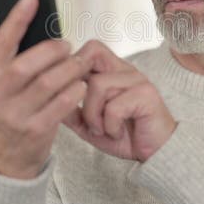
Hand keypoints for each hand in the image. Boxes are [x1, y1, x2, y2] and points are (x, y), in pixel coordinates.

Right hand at [0, 0, 92, 178]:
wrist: (4, 160)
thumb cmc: (3, 113)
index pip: (1, 42)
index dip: (17, 18)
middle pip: (29, 63)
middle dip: (53, 50)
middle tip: (67, 45)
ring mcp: (15, 114)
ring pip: (50, 83)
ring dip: (70, 69)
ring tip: (79, 63)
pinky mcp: (36, 130)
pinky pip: (63, 104)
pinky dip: (75, 91)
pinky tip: (81, 85)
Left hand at [62, 40, 176, 162]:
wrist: (156, 153)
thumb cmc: (126, 136)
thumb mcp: (91, 125)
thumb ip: (72, 112)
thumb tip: (47, 100)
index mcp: (113, 73)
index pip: (89, 49)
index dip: (71, 64)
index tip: (63, 89)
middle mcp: (125, 70)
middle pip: (93, 51)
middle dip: (78, 77)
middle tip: (77, 104)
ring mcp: (137, 80)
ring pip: (97, 85)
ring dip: (92, 114)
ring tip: (101, 129)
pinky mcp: (146, 95)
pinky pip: (114, 106)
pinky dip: (109, 125)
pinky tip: (115, 134)